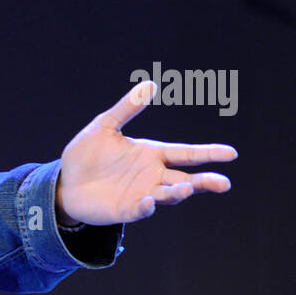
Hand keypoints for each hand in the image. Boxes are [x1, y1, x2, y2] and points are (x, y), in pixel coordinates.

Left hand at [55, 81, 236, 225]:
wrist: (64, 181)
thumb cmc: (87, 154)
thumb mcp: (104, 126)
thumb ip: (126, 108)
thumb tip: (150, 84)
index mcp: (152, 154)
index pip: (186, 153)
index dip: (208, 153)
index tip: (231, 153)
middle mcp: (152, 176)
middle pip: (186, 179)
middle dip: (205, 182)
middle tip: (224, 183)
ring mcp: (141, 194)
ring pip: (168, 195)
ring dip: (178, 193)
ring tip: (187, 188)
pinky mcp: (125, 209)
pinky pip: (141, 209)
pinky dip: (147, 206)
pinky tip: (150, 201)